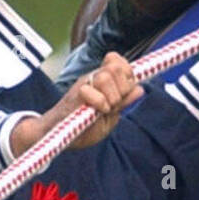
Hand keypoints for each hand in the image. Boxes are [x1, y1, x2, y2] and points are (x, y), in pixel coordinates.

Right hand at [10, 55, 143, 155]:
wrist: (58, 136)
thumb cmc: (85, 127)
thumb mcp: (110, 118)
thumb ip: (123, 103)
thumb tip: (140, 89)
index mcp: (105, 81)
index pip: (121, 63)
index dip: (129, 74)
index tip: (125, 91)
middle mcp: (95, 78)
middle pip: (117, 68)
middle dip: (122, 89)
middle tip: (114, 104)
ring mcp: (85, 84)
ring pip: (105, 76)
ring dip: (111, 97)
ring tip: (104, 109)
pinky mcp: (75, 93)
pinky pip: (91, 90)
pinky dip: (98, 103)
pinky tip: (95, 112)